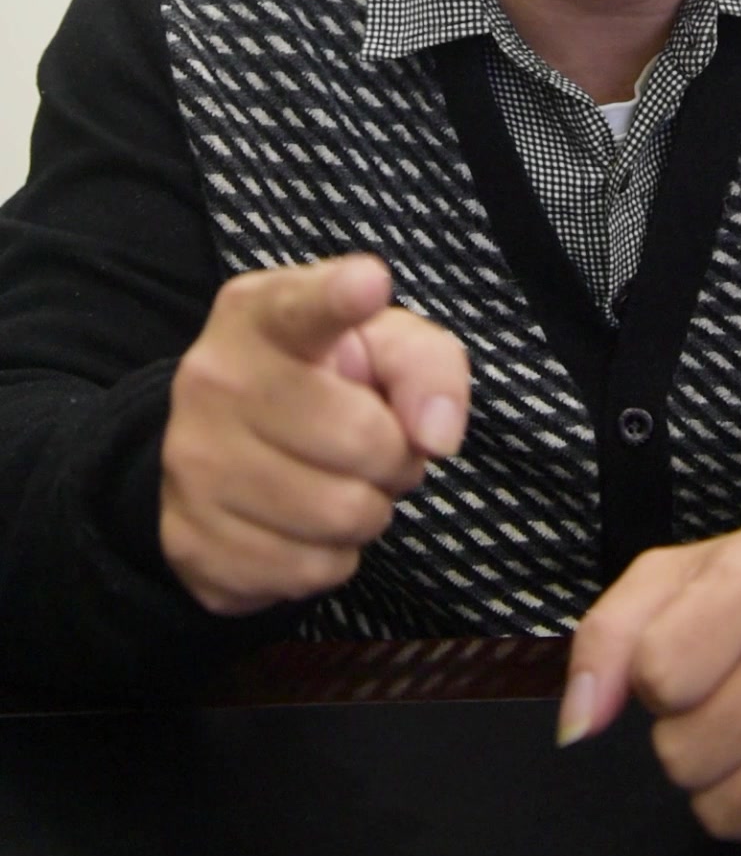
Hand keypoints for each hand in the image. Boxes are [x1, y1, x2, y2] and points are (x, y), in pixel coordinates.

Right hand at [160, 254, 469, 614]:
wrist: (229, 446)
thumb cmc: (325, 381)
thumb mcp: (382, 346)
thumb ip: (426, 365)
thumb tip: (435, 434)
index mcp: (259, 314)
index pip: (301, 306)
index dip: (340, 297)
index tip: (370, 284)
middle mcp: (212, 380)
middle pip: (360, 439)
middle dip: (395, 454)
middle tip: (377, 444)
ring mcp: (192, 464)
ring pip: (339, 516)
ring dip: (367, 509)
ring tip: (342, 480)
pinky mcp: (190, 541)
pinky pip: (307, 572)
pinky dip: (331, 556)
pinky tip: (306, 522)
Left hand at [559, 529, 740, 855]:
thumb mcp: (669, 582)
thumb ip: (606, 638)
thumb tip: (579, 724)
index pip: (656, 673)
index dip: (653, 678)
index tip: (686, 659)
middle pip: (686, 756)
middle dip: (683, 738)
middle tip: (718, 702)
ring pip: (728, 814)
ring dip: (721, 786)